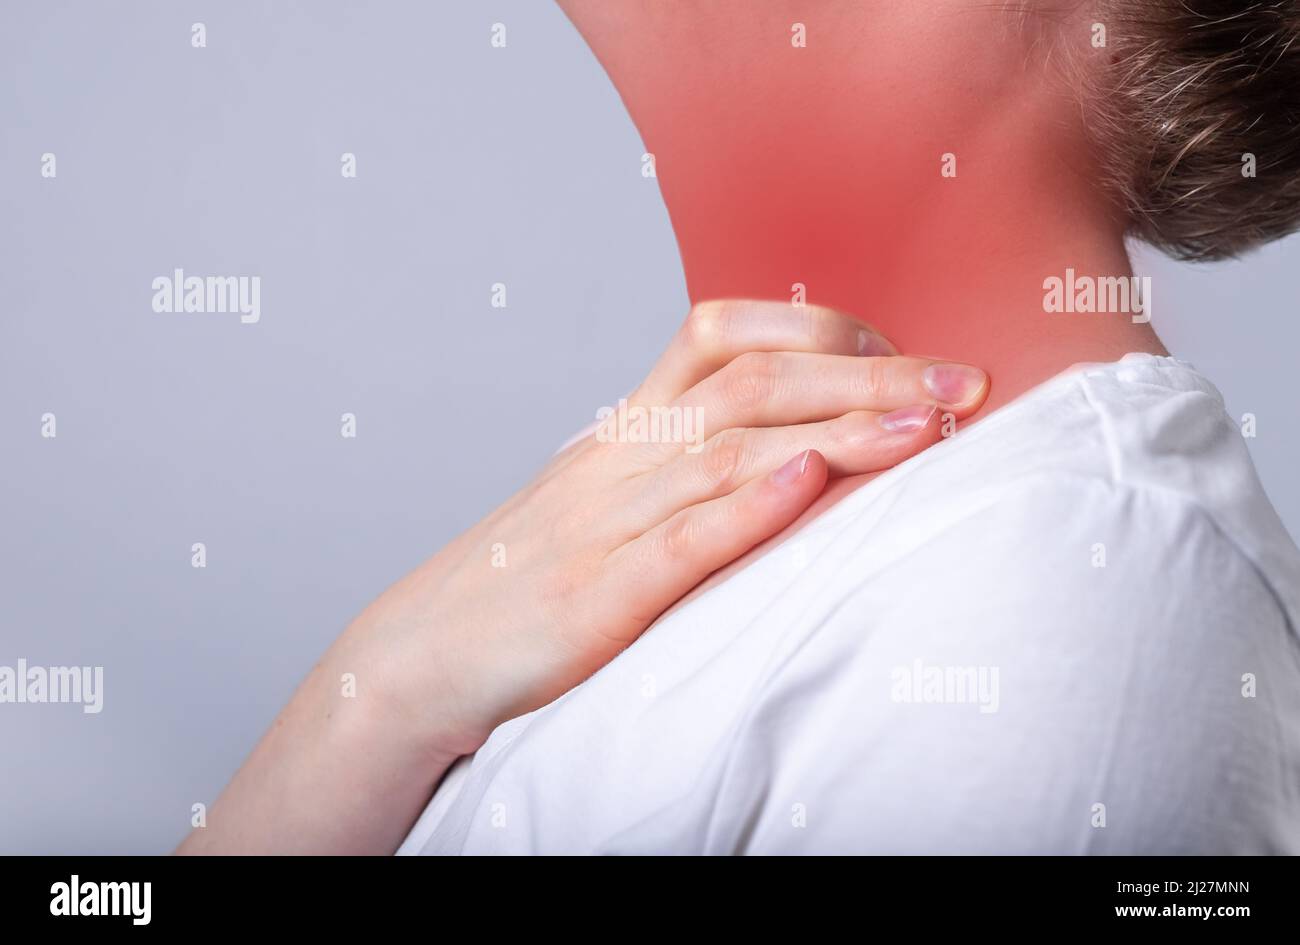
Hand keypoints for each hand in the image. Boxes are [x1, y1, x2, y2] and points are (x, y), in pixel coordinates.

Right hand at [178, 299, 988, 853]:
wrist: (426, 649)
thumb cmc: (534, 571)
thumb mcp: (607, 493)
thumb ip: (686, 457)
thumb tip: (797, 442)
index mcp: (627, 425)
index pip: (723, 333)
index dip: (820, 327)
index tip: (902, 347)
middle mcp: (622, 456)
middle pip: (752, 381)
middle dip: (869, 373)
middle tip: (966, 381)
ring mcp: (606, 522)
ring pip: (729, 448)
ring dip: (838, 430)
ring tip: (926, 426)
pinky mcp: (594, 596)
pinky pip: (678, 541)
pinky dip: (746, 507)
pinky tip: (808, 483)